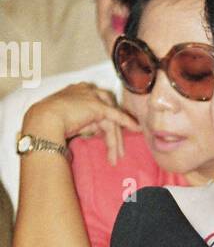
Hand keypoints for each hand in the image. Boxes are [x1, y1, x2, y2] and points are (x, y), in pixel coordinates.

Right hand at [24, 84, 140, 165]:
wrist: (42, 121)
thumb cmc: (47, 122)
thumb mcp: (67, 119)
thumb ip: (83, 121)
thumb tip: (95, 131)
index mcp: (77, 90)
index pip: (97, 104)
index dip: (103, 120)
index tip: (106, 135)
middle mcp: (86, 89)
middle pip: (107, 111)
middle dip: (114, 132)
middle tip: (118, 149)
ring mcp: (93, 96)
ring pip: (110, 119)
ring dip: (114, 139)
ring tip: (116, 157)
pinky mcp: (99, 106)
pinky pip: (117, 116)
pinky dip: (127, 123)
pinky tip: (137, 130)